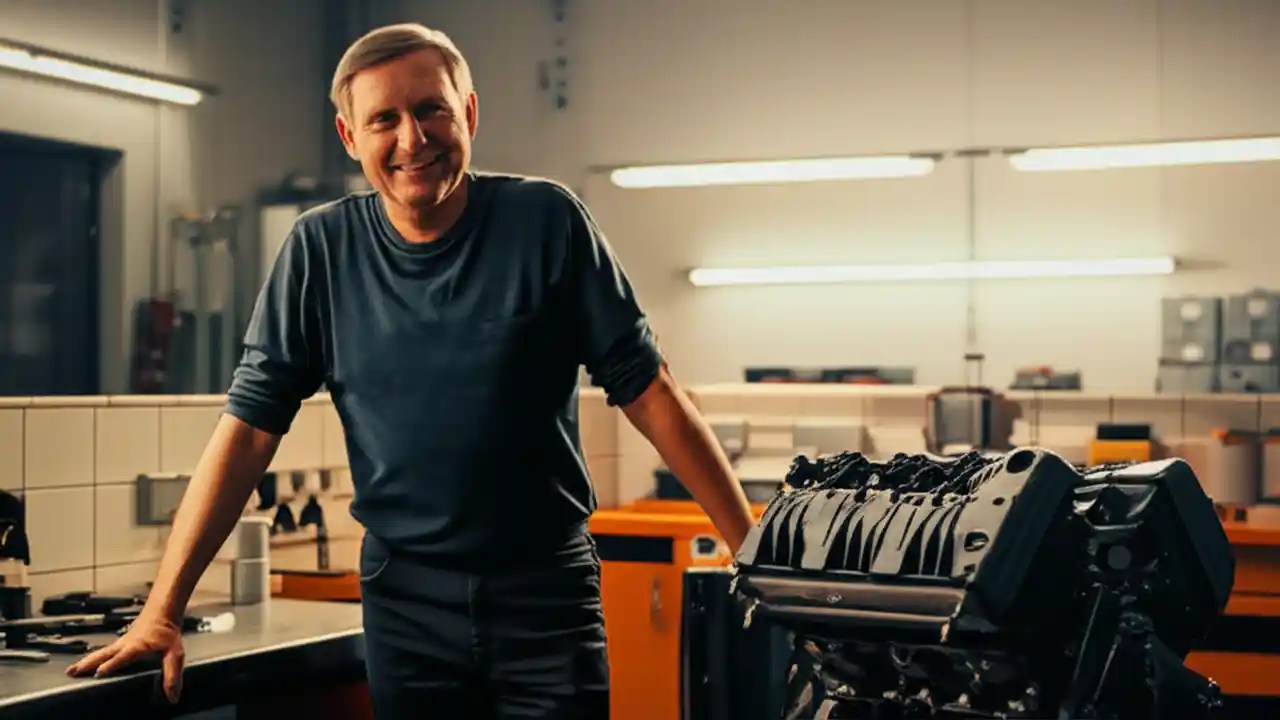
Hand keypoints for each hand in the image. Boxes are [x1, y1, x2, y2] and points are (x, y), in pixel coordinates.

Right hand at [66, 612, 185, 702]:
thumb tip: (172, 696)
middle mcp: (124, 645)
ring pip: (100, 653)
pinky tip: (84, 664)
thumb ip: (173, 675)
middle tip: (73, 672)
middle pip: (103, 654)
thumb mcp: (174, 655)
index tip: (99, 672)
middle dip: (88, 663)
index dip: (112, 664)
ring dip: (86, 661)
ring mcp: (120, 644)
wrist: (163, 614)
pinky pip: (102, 652)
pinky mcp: (119, 644)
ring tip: (71, 670)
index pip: (122, 657)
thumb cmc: (167, 633)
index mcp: (137, 647)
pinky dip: (91, 658)